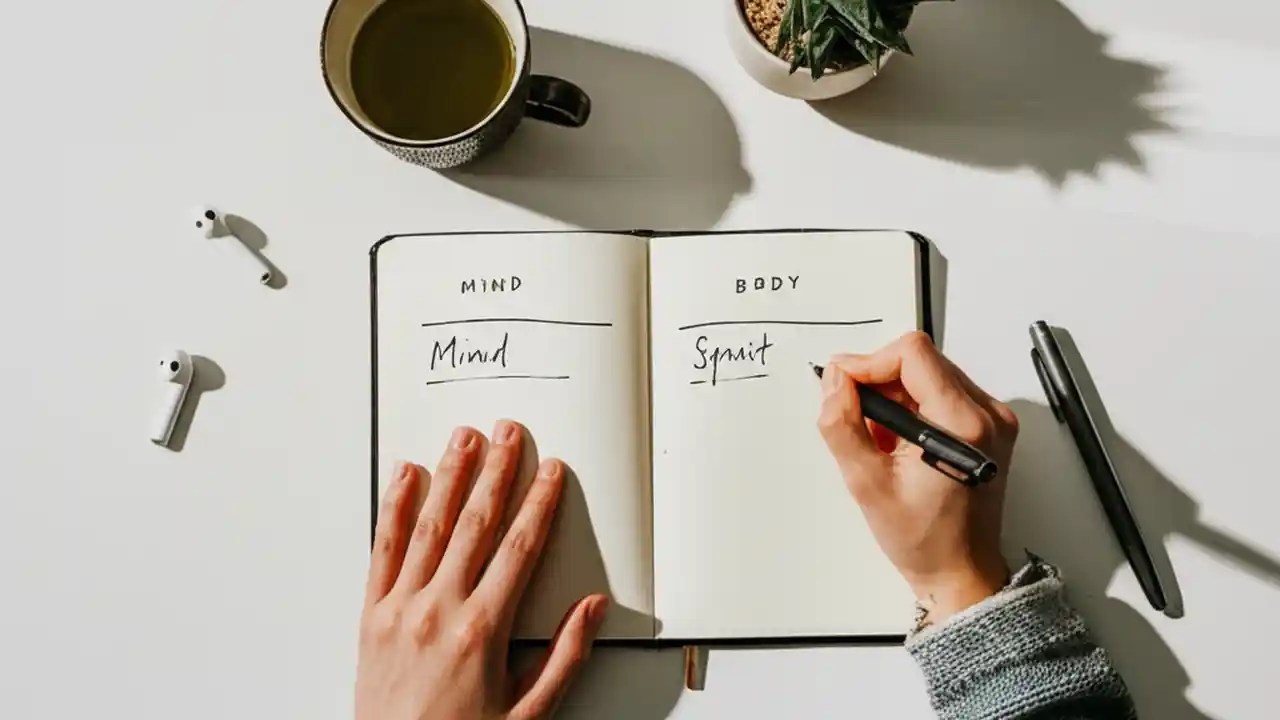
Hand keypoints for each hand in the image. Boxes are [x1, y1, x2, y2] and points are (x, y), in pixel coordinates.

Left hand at [356, 420, 608, 719]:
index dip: (538, 503)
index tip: (549, 472)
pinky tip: (405, 477)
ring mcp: (400, 609)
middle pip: (475, 524)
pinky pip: (384, 550)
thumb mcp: (529, 711)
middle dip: (496, 473)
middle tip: (508, 434)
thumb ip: (565, 655)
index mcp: (483, 630)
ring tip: (462, 439)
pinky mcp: (370, 615)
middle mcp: (439, 610)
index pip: (519, 548)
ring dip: (449, 476)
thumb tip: (592, 608)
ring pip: (429, 526)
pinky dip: (395, 509)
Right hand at [817, 332, 1018, 624]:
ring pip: (929, 372)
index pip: (912, 354)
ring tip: (880, 440)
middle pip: (921, 360)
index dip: (868, 363)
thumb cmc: (922, 539)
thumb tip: (834, 379)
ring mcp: (994, 418)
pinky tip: (900, 442)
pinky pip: (942, 391)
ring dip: (894, 395)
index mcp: (963, 424)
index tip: (842, 388)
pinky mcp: (990, 425)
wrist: (962, 571)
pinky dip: (913, 406)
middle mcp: (988, 413)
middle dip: (878, 382)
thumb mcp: (866, 484)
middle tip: (857, 421)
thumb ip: (842, 425)